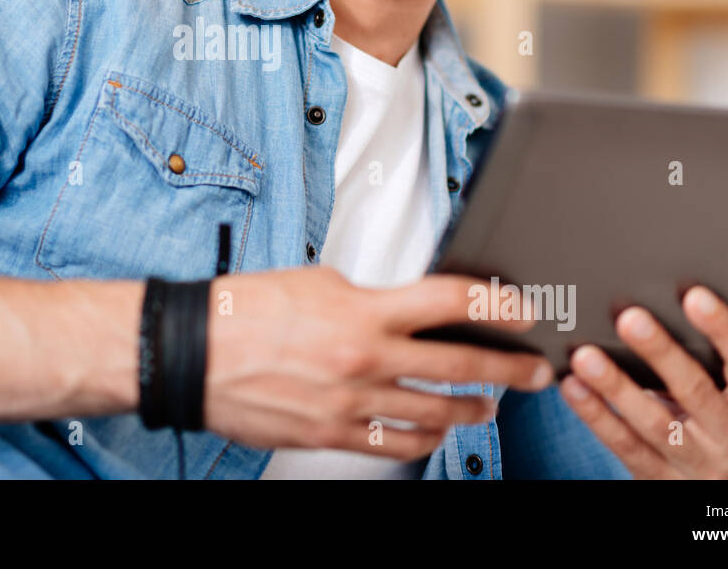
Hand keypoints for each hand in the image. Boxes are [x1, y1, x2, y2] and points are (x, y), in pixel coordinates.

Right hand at [203, 267, 554, 460]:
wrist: (193, 352)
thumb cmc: (244, 312)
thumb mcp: (315, 282)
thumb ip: (367, 295)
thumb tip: (401, 306)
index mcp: (362, 312)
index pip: (448, 301)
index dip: (496, 305)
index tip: (522, 310)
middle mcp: (364, 359)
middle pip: (459, 364)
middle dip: (509, 368)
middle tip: (535, 370)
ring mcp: (351, 404)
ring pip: (435, 414)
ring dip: (471, 409)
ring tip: (487, 405)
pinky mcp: (332, 435)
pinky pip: (394, 444)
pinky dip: (424, 440)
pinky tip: (434, 434)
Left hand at [559, 285, 727, 478]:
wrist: (712, 488)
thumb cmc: (713, 421)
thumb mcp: (726, 397)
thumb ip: (705, 361)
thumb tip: (651, 302)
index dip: (723, 327)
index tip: (693, 294)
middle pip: (696, 390)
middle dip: (660, 352)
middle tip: (629, 318)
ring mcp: (699, 465)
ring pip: (655, 423)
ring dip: (616, 386)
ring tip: (586, 355)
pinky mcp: (661, 480)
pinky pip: (624, 445)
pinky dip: (596, 414)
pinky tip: (573, 387)